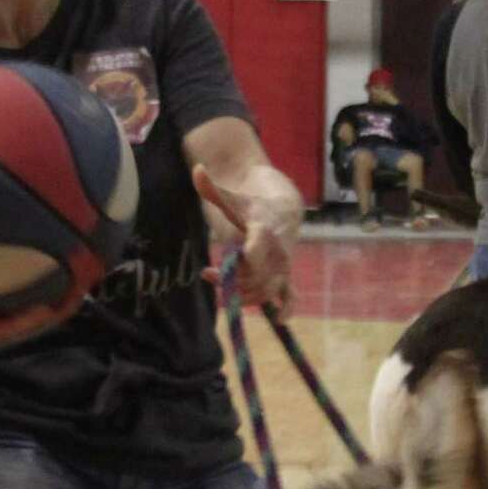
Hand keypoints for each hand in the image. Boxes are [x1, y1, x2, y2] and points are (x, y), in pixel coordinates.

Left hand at [192, 164, 295, 318]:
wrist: (283, 207)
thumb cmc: (251, 204)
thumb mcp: (231, 197)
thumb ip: (212, 188)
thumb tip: (196, 168)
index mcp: (264, 230)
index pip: (253, 253)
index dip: (235, 265)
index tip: (209, 270)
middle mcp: (277, 251)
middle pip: (256, 277)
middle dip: (231, 283)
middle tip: (209, 275)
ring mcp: (283, 265)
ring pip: (266, 290)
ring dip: (244, 296)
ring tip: (223, 292)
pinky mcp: (286, 275)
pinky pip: (290, 295)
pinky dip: (286, 308)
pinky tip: (278, 319)